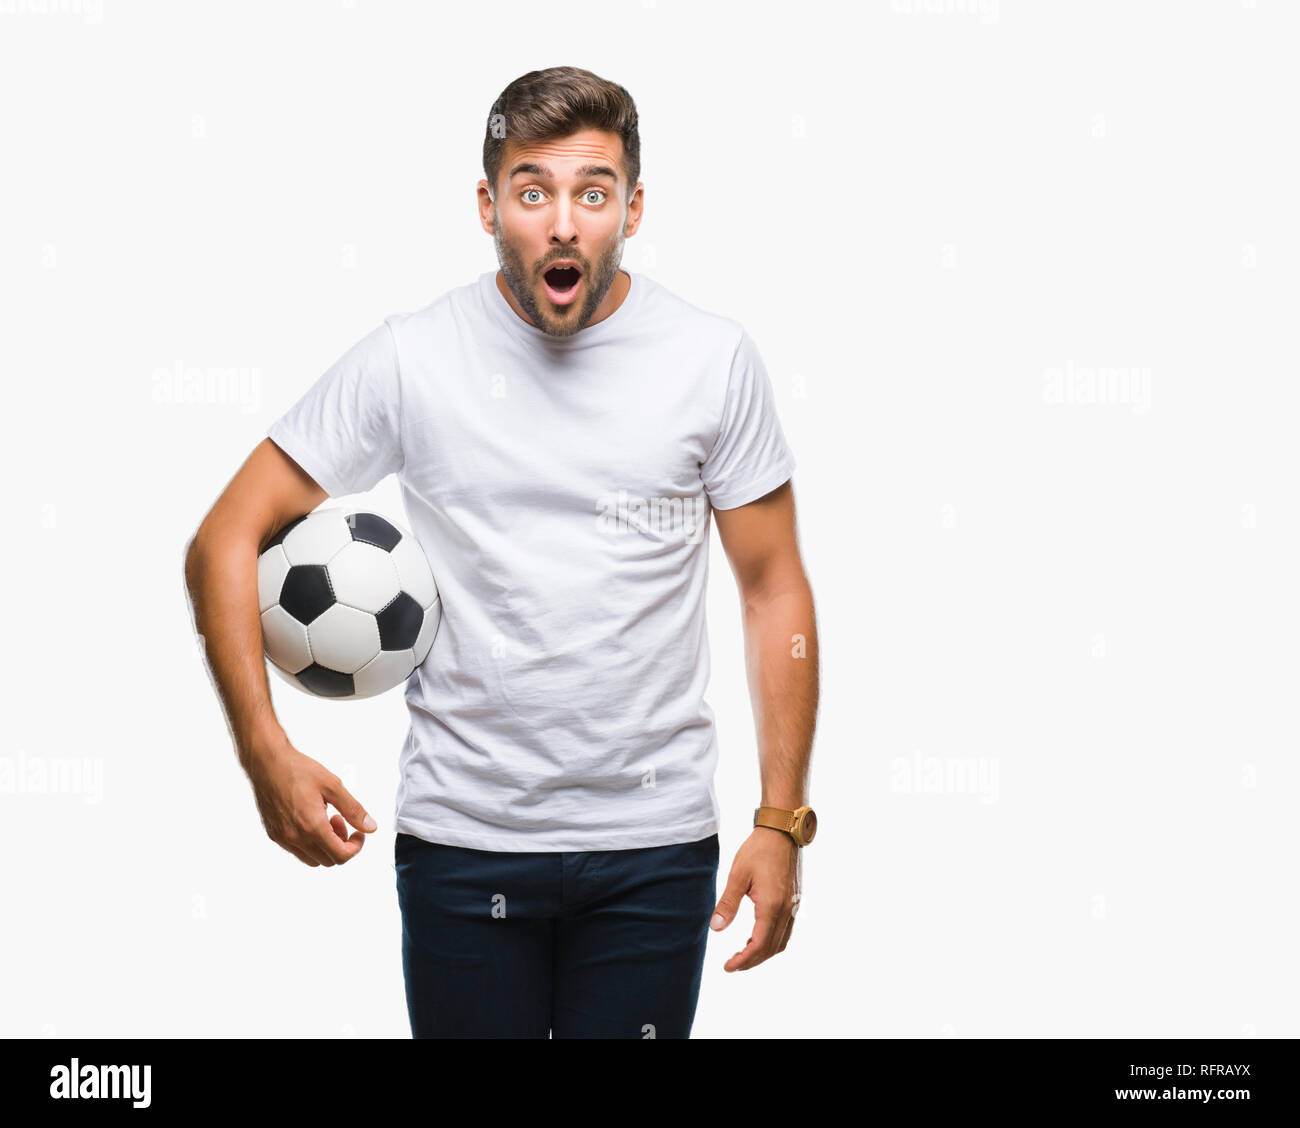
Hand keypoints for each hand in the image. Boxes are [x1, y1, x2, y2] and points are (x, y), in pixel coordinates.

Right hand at [242, 733, 376, 866]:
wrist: (267, 763)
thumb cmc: (296, 770)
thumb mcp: (333, 786)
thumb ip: (353, 809)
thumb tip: (369, 827)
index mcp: (312, 827)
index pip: (340, 856)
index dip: (356, 847)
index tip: (358, 833)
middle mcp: (295, 837)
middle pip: (328, 860)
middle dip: (341, 844)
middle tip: (341, 821)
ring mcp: (282, 838)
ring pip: (312, 858)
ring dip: (325, 845)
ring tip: (326, 820)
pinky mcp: (274, 834)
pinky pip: (297, 850)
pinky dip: (310, 843)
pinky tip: (311, 820)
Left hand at [710, 827, 801, 970]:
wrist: (782, 831)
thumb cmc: (758, 850)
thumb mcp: (737, 875)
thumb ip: (727, 904)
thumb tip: (716, 928)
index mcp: (772, 905)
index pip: (759, 945)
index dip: (744, 960)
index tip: (728, 967)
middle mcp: (787, 909)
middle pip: (771, 948)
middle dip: (752, 961)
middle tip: (732, 965)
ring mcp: (794, 906)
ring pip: (781, 942)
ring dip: (763, 953)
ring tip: (742, 954)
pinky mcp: (794, 901)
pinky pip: (786, 930)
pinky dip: (772, 941)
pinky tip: (756, 938)